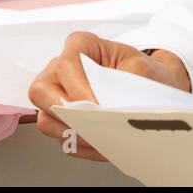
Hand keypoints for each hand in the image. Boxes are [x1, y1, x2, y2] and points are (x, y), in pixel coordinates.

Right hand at [29, 31, 191, 160]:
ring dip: (75, 133)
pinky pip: (61, 139)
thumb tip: (109, 106)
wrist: (152, 87)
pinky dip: (83, 146)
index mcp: (81, 46)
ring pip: (46, 120)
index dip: (78, 88)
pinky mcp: (61, 120)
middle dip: (67, 113)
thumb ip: (124, 82)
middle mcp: (60, 69)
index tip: (97, 106)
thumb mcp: (141, 69)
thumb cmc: (143, 73)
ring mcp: (56, 95)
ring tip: (104, 137)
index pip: (66, 65)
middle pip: (41, 92)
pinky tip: (104, 144)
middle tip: (93, 124)